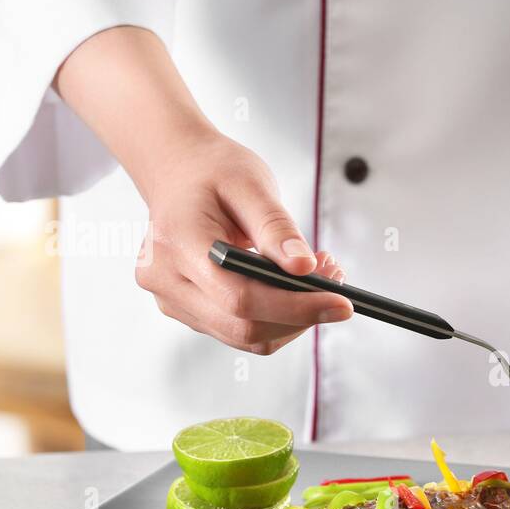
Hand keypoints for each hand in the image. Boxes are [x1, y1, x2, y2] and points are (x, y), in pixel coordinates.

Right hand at [135, 132, 350, 354]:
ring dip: (294, 317)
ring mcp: (173, 300)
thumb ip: (275, 227)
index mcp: (177, 244)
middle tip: (336, 277)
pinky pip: (240, 330)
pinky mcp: (189, 310)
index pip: (240, 298)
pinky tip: (293, 285)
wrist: (179, 172)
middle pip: (244, 326)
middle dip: (302, 312)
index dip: (296, 306)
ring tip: (320, 276)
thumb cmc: (212, 172)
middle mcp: (166, 281)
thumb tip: (304, 268)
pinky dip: (277, 316)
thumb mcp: (250, 184)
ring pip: (246, 336)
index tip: (343, 302)